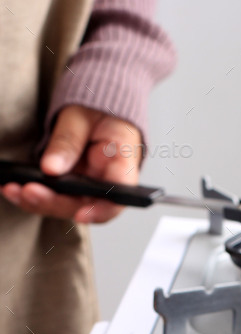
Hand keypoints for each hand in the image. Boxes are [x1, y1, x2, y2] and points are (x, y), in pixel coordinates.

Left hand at [0, 105, 141, 222]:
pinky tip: (14, 190)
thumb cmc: (99, 109)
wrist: (97, 107)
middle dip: (55, 203)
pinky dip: (34, 197)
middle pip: (86, 205)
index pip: (118, 195)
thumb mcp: (81, 116)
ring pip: (67, 206)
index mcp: (122, 163)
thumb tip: (51, 169)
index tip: (79, 214)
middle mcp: (108, 183)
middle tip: (29, 191)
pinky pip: (55, 198)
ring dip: (40, 203)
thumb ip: (68, 141)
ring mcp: (90, 188)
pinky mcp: (73, 188)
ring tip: (14, 190)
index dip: (101, 210)